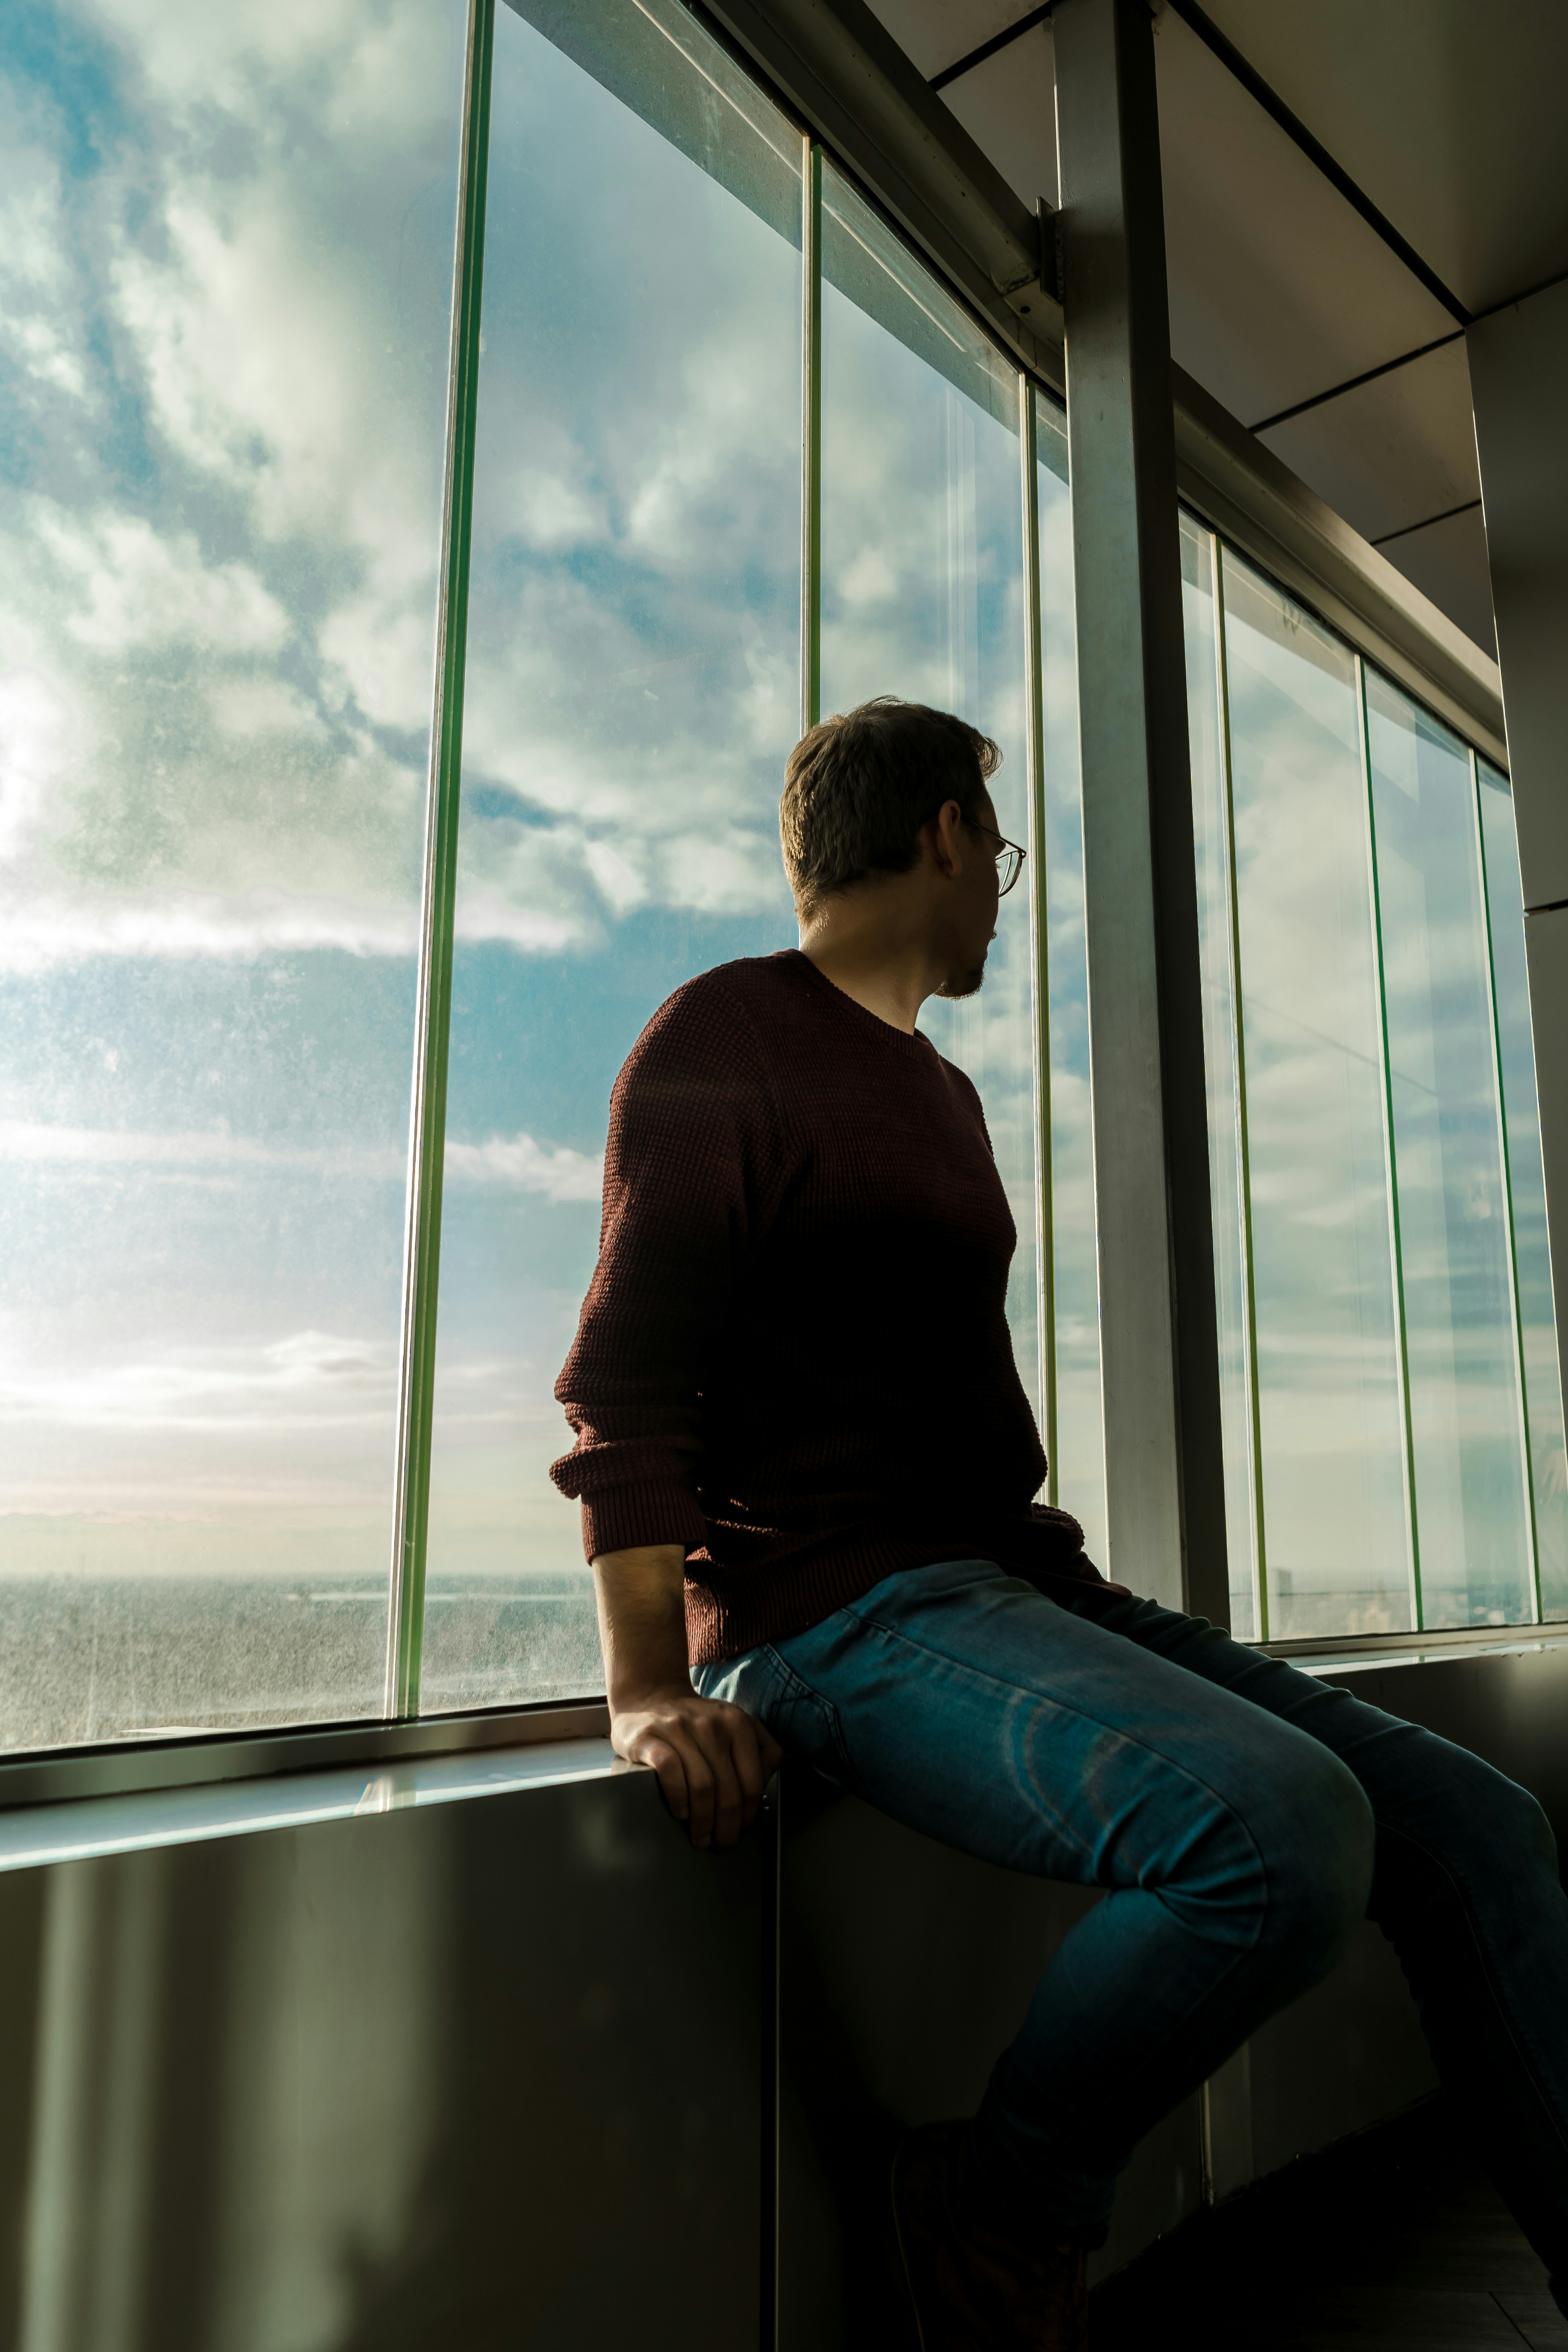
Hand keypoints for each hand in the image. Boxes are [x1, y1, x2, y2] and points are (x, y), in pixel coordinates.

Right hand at [610, 1686, 781, 1849]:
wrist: (650, 1696)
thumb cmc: (696, 1722)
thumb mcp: (735, 1725)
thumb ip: (760, 1748)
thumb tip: (765, 1782)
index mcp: (738, 1723)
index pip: (753, 1781)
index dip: (749, 1814)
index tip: (741, 1829)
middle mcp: (711, 1723)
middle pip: (729, 1790)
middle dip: (727, 1826)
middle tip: (721, 1843)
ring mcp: (680, 1728)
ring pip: (702, 1786)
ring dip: (703, 1821)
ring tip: (700, 1836)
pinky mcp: (651, 1736)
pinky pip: (670, 1772)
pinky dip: (678, 1798)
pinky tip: (680, 1811)